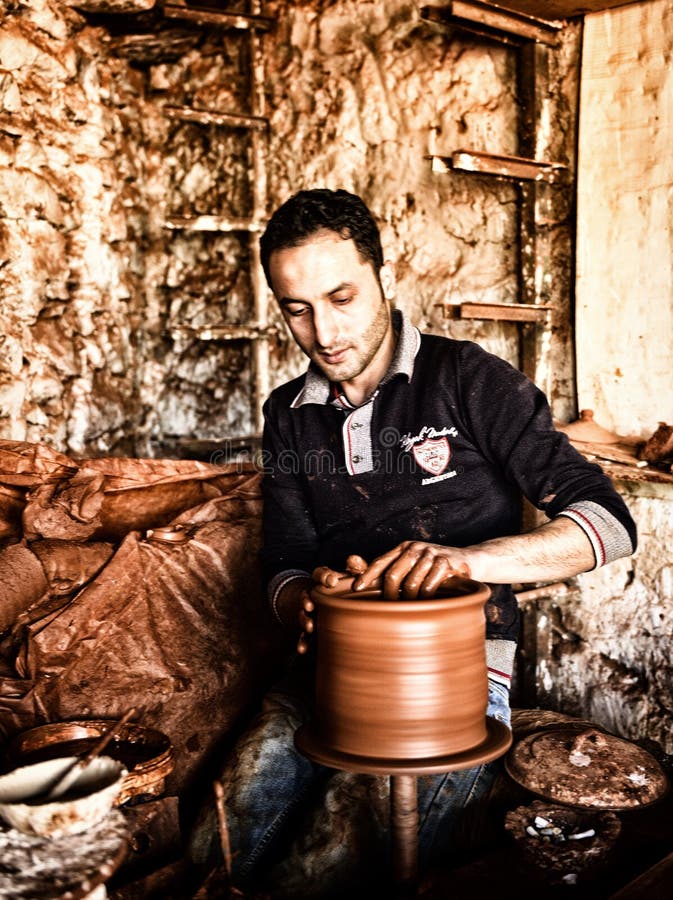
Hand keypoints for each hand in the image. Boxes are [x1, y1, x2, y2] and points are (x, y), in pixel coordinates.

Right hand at [298, 556, 374, 652]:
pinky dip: (303, 643)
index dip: (323, 576)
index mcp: (327, 580)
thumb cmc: (355, 589)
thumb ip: (357, 569)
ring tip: (310, 627)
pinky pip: (305, 637)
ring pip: (304, 615)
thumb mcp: (357, 578)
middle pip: (307, 596)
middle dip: (306, 601)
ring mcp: (313, 614)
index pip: (320, 573)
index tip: (332, 581)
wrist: (349, 608)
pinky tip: (303, 649)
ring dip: (304, 620)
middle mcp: (316, 596)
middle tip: (311, 606)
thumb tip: (352, 559)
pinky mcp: (313, 630)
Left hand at [352, 541, 470, 599]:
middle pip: (392, 574)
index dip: (367, 576)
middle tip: (391, 607)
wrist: (470, 560)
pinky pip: (429, 586)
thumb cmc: (437, 567)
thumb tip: (366, 586)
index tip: (355, 589)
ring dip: (410, 599)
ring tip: (412, 607)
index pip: (381, 562)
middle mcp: (416, 548)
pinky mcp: (446, 563)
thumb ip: (396, 571)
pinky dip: (426, 597)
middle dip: (389, 594)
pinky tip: (429, 601)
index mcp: (404, 547)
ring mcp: (431, 554)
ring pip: (411, 584)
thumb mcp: (416, 565)